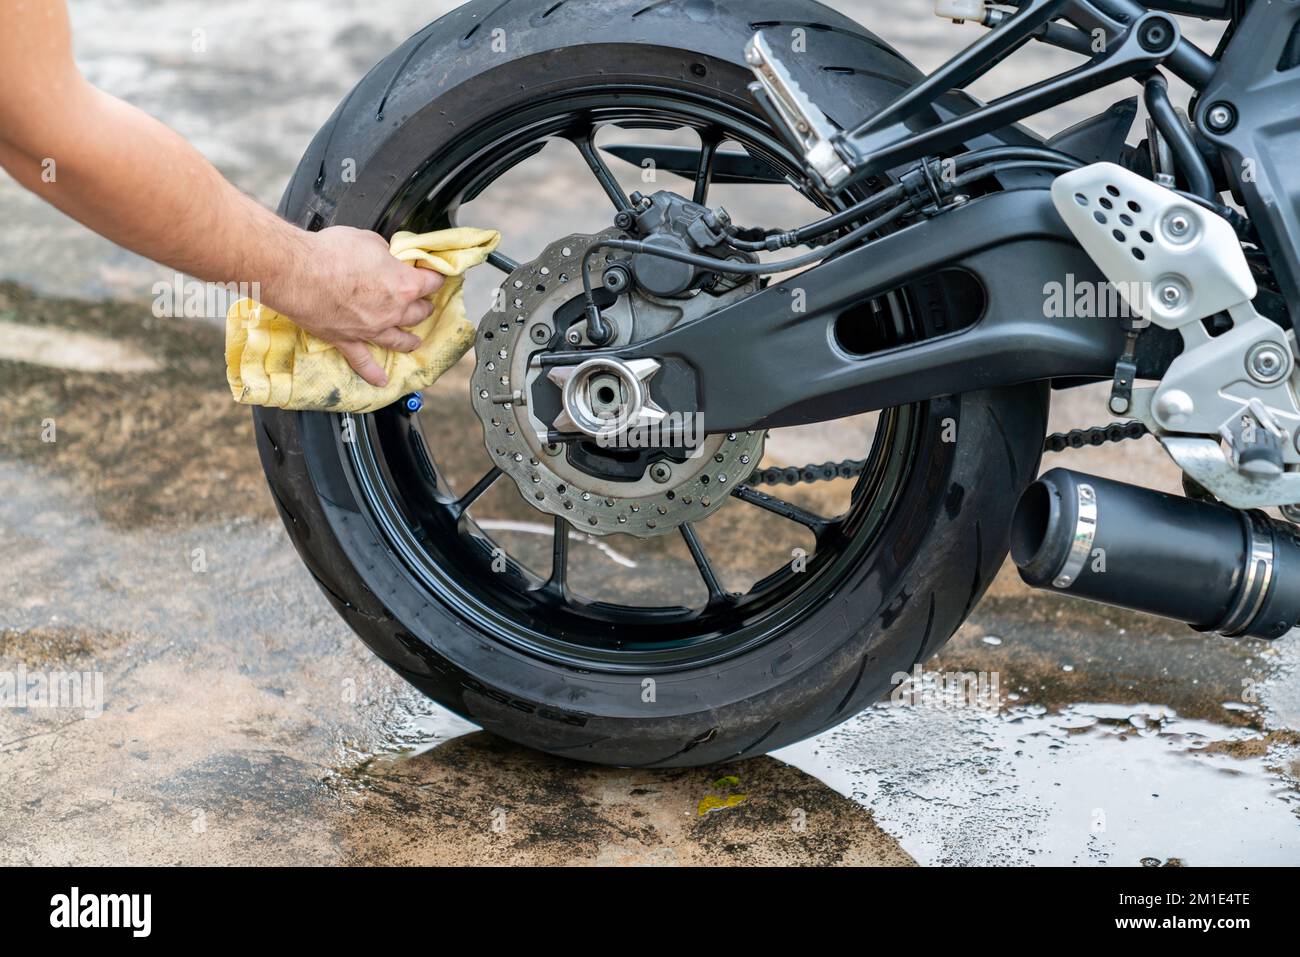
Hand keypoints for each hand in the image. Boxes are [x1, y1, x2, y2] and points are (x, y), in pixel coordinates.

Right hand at [267, 225, 444, 386]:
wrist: (297, 273)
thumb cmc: (331, 254)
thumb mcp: (369, 240)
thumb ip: (384, 252)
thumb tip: (385, 255)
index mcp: (403, 285)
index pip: (431, 282)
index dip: (435, 276)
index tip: (434, 274)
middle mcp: (392, 312)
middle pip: (418, 312)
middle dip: (424, 306)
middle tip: (425, 303)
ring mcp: (371, 329)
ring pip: (398, 339)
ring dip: (409, 340)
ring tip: (415, 342)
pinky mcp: (347, 339)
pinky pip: (362, 361)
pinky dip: (372, 373)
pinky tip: (380, 381)